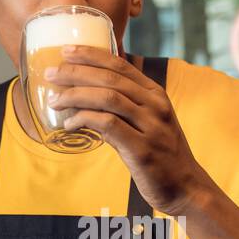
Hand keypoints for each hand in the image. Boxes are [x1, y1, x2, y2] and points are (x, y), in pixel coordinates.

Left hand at [44, 46, 210, 215]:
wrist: (187, 188)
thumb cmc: (162, 157)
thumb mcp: (147, 124)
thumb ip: (122, 111)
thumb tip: (85, 102)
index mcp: (156, 95)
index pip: (120, 65)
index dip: (91, 55)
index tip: (66, 50)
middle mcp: (156, 105)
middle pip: (110, 78)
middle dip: (76, 72)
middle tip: (51, 74)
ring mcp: (151, 126)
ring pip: (107, 98)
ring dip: (75, 96)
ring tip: (55, 101)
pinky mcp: (142, 149)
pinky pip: (108, 124)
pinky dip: (84, 119)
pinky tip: (70, 124)